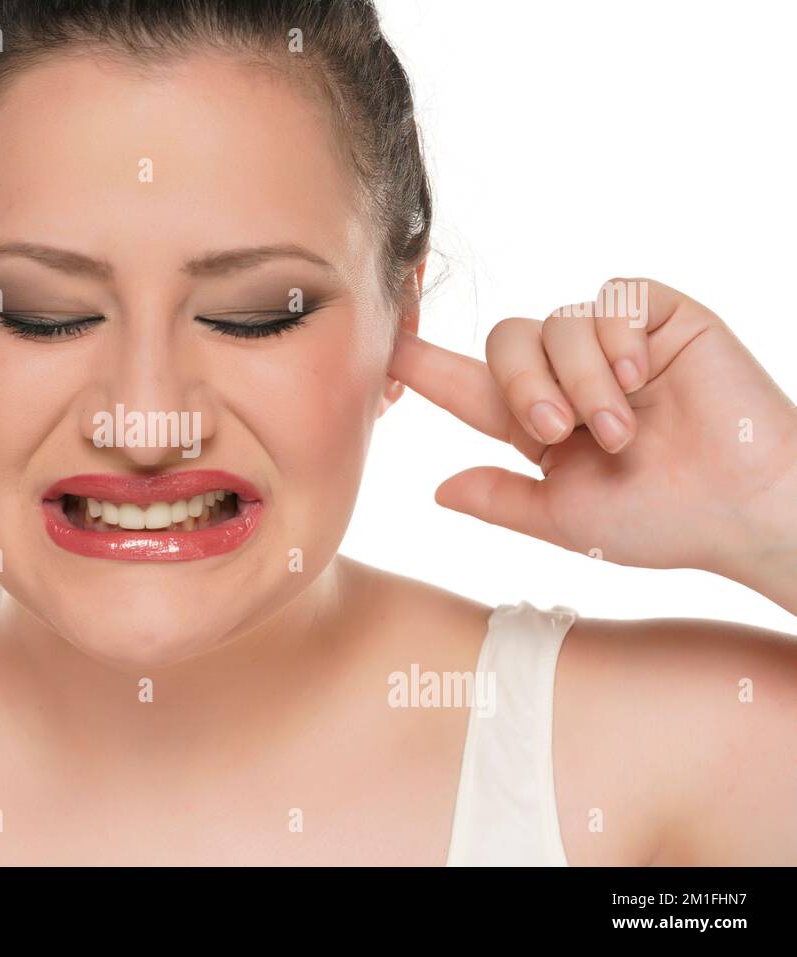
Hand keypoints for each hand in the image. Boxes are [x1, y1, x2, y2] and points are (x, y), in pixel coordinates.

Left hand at [389, 278, 796, 582]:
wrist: (745, 510)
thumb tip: (436, 490)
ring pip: (557, 323)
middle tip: (556, 432)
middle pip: (506, 340)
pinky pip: (613, 297)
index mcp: (541, 421)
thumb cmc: (665, 521)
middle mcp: (571, 376)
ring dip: (579, 379)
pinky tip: (639, 377)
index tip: (381, 350)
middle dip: (520, 385)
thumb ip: (500, 499)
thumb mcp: (565, 517)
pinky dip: (615, 338)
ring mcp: (617, 344)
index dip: (426, 368)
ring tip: (620, 429)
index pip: (471, 386)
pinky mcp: (663, 318)